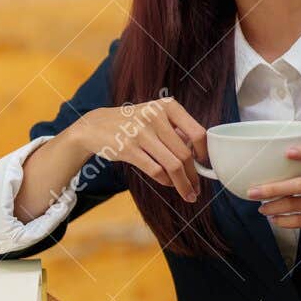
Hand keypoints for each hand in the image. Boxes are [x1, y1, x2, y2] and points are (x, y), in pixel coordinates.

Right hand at [69, 97, 208, 202]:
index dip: (204, 153)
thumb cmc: (134, 123)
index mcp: (168, 106)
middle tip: (198, 188)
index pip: (197, 133)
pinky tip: (169, 184)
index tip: (204, 165)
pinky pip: (155, 170)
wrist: (96, 126)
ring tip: (188, 193)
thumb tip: (200, 157)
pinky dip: (166, 181)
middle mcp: (156, 116)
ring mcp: (141, 132)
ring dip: (183, 184)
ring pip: (173, 165)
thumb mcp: (156, 116)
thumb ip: (177, 131)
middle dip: (194, 176)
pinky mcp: (128, 149)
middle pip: (185, 154)